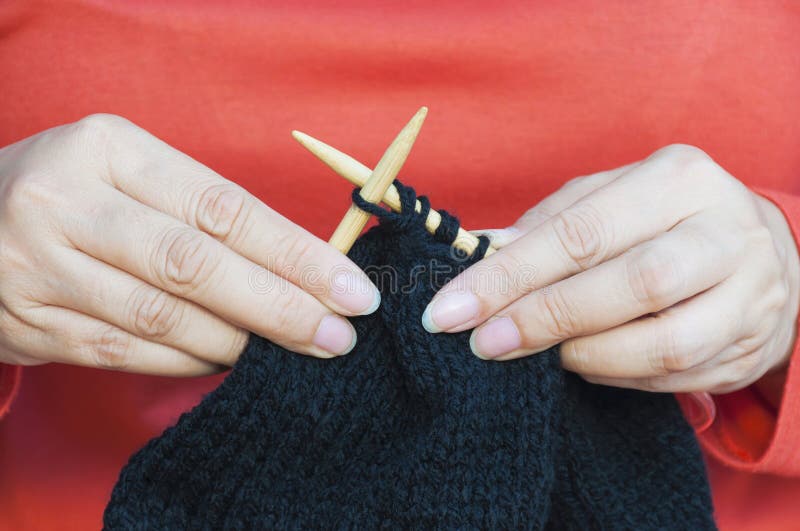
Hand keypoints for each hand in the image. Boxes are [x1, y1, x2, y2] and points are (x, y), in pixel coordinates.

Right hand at [0, 114, 378, 375]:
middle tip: (337, 336)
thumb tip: (306, 266)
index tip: (350, 289)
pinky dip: (187, 363)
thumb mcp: (135, 173)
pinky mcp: (28, 322)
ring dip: (239, 342)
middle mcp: (66, 202)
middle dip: (279, 307)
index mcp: (109, 148)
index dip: (295, 254)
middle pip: (196, 265)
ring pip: (162, 316)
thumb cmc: (81, 193)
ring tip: (295, 351)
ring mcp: (38, 266)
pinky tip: (230, 363)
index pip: (224, 208)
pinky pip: (125, 352)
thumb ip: (209, 214)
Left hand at [422, 145, 799, 393]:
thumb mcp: (605, 201)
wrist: (755, 251)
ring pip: (663, 342)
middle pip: (630, 284)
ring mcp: (750, 291)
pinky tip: (581, 365)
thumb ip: (545, 226)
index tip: (451, 310)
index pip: (580, 232)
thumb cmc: (658, 220)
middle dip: (543, 318)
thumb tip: (475, 254)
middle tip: (484, 343)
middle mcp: (725, 230)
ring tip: (535, 354)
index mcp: (678, 178)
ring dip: (583, 356)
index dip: (509, 276)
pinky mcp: (751, 345)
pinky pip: (676, 377)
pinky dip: (616, 376)